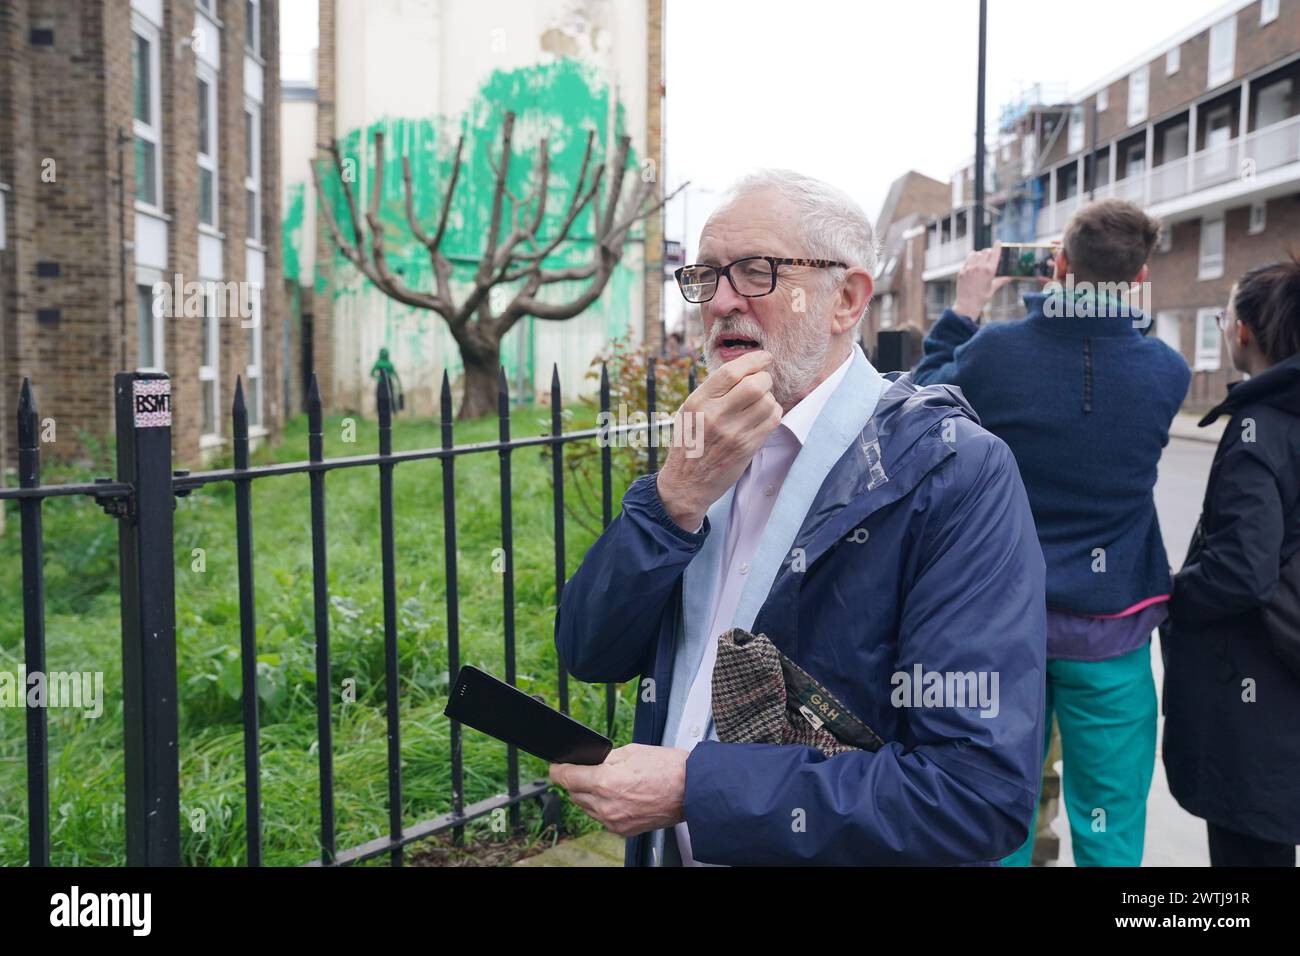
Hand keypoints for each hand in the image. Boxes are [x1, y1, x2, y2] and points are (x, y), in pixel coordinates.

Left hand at [548, 744, 688, 836]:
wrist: (692, 790)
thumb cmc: (668, 768)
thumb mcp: (630, 751)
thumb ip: (605, 759)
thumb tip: (591, 763)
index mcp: (605, 782)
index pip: (567, 778)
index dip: (558, 770)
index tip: (556, 767)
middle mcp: (606, 806)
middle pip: (575, 794)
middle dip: (577, 781)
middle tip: (588, 771)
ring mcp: (615, 821)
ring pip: (587, 808)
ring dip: (590, 795)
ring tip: (609, 783)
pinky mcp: (624, 830)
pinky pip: (603, 818)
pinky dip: (604, 807)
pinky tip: (619, 796)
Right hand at [655, 350, 780, 531]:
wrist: (686, 483)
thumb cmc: (688, 443)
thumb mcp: (689, 411)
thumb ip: (712, 391)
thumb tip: (744, 369)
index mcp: (698, 401)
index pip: (731, 372)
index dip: (753, 360)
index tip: (764, 358)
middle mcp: (715, 415)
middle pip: (755, 384)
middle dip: (765, 379)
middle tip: (763, 383)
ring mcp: (732, 433)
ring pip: (768, 402)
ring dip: (770, 398)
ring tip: (761, 403)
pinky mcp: (746, 447)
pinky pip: (772, 421)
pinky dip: (774, 414)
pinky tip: (764, 416)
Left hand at [954, 243, 1012, 320]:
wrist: (967, 304)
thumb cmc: (982, 298)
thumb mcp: (993, 288)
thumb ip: (1001, 281)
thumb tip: (1010, 277)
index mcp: (989, 271)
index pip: (995, 253)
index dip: (997, 246)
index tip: (998, 242)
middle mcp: (979, 267)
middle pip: (986, 251)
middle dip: (989, 251)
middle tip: (989, 253)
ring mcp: (969, 269)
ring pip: (975, 253)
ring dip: (979, 254)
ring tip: (980, 258)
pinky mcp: (962, 271)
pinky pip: (967, 260)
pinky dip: (971, 258)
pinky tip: (972, 261)